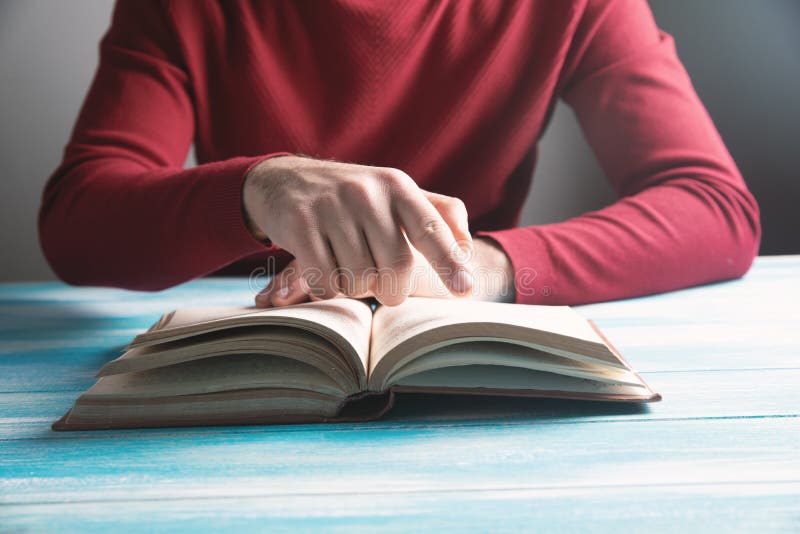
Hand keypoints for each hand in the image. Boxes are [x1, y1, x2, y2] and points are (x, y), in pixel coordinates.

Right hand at [243, 155, 473, 305]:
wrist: (284, 179)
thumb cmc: (352, 197)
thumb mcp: (395, 193)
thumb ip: (436, 215)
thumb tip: (467, 247)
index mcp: (397, 186)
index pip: (430, 228)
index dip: (449, 262)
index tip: (465, 289)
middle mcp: (367, 193)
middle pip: (395, 267)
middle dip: (393, 290)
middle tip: (384, 287)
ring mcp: (331, 208)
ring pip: (359, 279)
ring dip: (355, 287)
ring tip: (347, 267)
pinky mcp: (300, 226)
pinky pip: (325, 281)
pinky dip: (328, 289)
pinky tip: (325, 269)